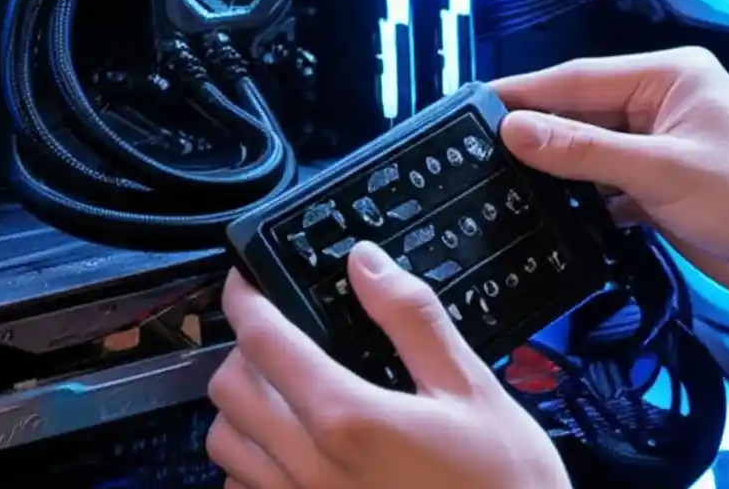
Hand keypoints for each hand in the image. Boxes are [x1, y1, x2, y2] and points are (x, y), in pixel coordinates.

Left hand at [207, 242, 571, 488]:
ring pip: (225, 444)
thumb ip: (410, 318)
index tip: (247, 280)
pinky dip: (251, 462)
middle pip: (229, 390)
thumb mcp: (469, 387)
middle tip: (279, 336)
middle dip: (243, 350)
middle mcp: (310, 467)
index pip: (264, 341)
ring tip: (282, 392)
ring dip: (241, 408)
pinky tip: (293, 449)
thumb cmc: (503, 481)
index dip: (245, 299)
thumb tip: (364, 262)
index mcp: (348, 418)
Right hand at [493, 47, 728, 305]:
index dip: (524, 94)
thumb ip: (583, 151)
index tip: (474, 106)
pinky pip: (604, 185)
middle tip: (474, 151)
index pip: (578, 78)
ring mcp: (660, 147)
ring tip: (498, 183)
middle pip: (580, 114)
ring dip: (555, 170)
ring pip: (589, 152)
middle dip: (536, 135)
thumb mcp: (660, 171)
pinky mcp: (660, 188)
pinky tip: (547, 214)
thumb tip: (516, 131)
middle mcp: (660, 104)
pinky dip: (580, 200)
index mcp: (667, 77)